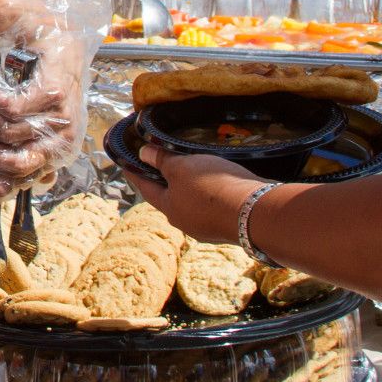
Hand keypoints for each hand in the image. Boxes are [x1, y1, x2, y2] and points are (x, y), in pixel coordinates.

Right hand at [0, 5, 90, 201]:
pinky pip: (13, 109)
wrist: (54, 45)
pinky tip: (1, 94)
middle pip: (16, 163)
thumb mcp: (31, 125)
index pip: (27, 180)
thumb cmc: (40, 88)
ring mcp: (63, 118)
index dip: (1, 188)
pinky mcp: (55, 95)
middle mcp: (65, 140)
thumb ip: (17, 155)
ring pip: (9, 132)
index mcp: (59, 153)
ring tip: (1, 104)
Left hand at [133, 144, 261, 242]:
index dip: (136, 173)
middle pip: (169, 199)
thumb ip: (162, 161)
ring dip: (190, 189)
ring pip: (192, 204)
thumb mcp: (183, 167)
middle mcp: (186, 222)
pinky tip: (216, 185)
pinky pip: (212, 207)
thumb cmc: (212, 187)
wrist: (255, 213)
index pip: (146, 188)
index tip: (126, 163)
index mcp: (170, 209)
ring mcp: (208, 227)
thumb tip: (143, 154)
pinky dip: (209, 195)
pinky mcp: (228, 225)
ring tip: (193, 171)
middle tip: (160, 165)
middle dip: (164, 183)